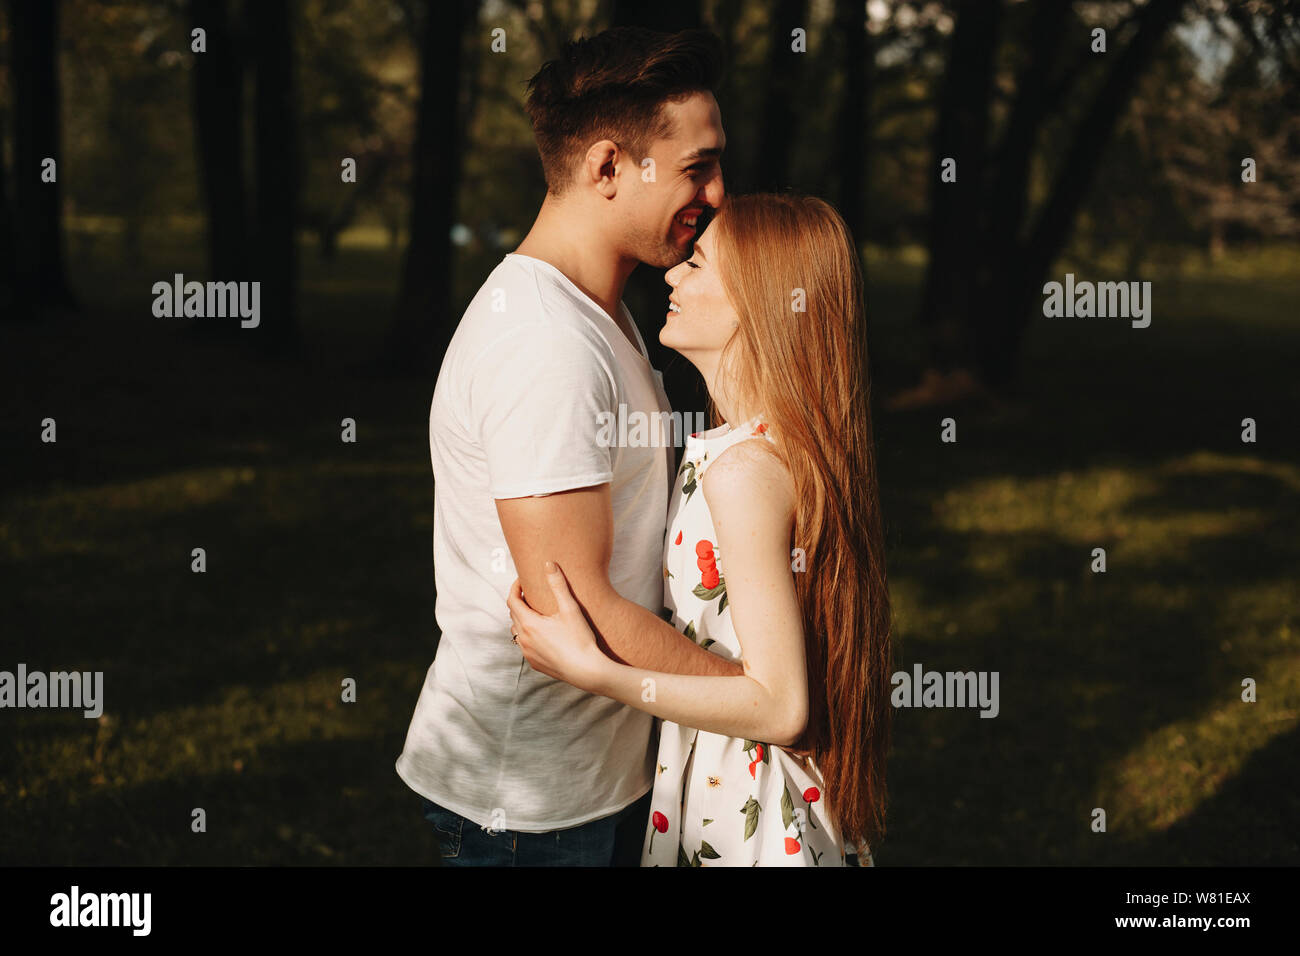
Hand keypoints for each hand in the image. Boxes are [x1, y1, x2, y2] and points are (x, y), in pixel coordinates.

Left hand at [507, 561, 609, 692]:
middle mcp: (523, 639)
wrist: (586, 670)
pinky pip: (524, 646)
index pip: (512, 600)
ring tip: (536, 612)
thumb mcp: (570, 609)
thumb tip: (548, 564)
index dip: (515, 588)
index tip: (522, 580)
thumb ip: (558, 585)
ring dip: (522, 619)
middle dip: (519, 601)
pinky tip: (542, 633)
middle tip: (530, 592)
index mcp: (528, 624)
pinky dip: (527, 635)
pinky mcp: (534, 663)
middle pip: (513, 614)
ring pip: (517, 631)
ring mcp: (528, 653)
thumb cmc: (579, 639)